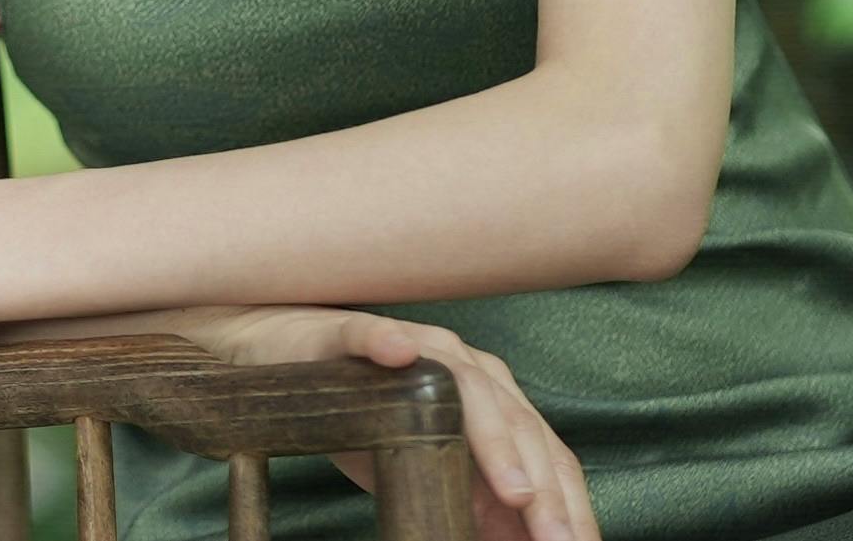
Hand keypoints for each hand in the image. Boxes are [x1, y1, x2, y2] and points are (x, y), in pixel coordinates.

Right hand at [179, 306, 597, 540]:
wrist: (285, 358)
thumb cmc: (361, 414)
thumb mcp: (426, 469)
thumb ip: (473, 500)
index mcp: (490, 398)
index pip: (544, 451)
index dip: (567, 503)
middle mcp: (464, 365)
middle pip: (518, 424)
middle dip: (543, 489)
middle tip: (555, 538)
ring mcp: (415, 345)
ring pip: (464, 385)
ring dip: (494, 437)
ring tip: (516, 490)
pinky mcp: (355, 333)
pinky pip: (375, 335)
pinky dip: (389, 345)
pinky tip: (400, 356)